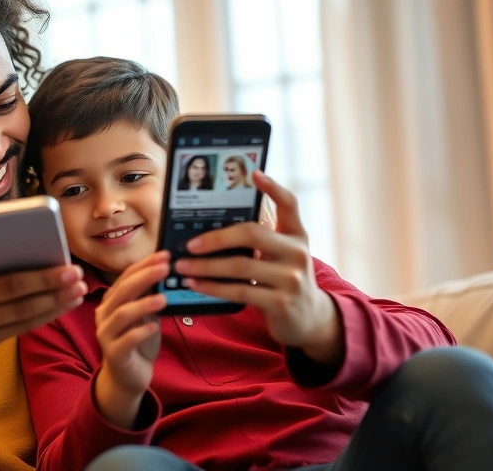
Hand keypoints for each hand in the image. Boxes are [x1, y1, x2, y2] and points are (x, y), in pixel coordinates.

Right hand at [0, 228, 86, 376]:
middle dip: (56, 289)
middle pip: (22, 300)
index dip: (42, 276)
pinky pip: (19, 330)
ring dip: (56, 305)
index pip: (9, 281)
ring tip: (79, 291)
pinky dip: (42, 317)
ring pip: (26, 318)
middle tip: (80, 277)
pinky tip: (60, 305)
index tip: (65, 265)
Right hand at [93, 251, 169, 428]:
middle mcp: (104, 314)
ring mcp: (106, 334)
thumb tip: (167, 273)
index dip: (144, 265)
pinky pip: (126, 340)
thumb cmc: (137, 342)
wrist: (128, 377)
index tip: (164, 255)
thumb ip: (150, 296)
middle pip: (122, 291)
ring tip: (163, 299)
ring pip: (122, 314)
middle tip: (165, 268)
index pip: (126, 277)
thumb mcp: (146, 315)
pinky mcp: (114, 354)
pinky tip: (155, 326)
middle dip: (144, 277)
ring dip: (143, 304)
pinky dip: (141, 332)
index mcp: (111, 301)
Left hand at [177, 172, 342, 364]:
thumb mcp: (280, 255)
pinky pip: (239, 291)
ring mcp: (291, 278)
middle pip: (252, 233)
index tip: (254, 173)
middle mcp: (297, 252)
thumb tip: (212, 227)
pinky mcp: (281, 302)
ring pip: (240, 265)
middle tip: (189, 244)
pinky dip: (212, 287)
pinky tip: (196, 284)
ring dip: (205, 266)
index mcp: (296, 234)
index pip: (289, 203)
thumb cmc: (283, 279)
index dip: (272, 187)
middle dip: (215, 238)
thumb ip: (261, 240)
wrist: (309, 319)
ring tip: (182, 266)